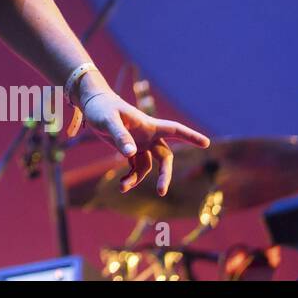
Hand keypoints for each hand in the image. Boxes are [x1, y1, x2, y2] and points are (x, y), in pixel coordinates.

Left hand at [68, 92, 210, 195]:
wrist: (92, 106)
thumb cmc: (102, 108)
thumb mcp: (108, 120)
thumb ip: (120, 136)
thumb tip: (131, 154)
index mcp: (148, 125)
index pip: (174, 130)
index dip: (190, 136)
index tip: (206, 143)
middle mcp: (148, 136)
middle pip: (165, 156)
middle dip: (164, 174)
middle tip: (161, 191)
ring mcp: (140, 144)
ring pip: (148, 166)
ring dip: (138, 178)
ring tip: (123, 187)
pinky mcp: (129, 150)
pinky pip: (135, 167)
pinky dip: (130, 177)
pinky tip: (122, 186)